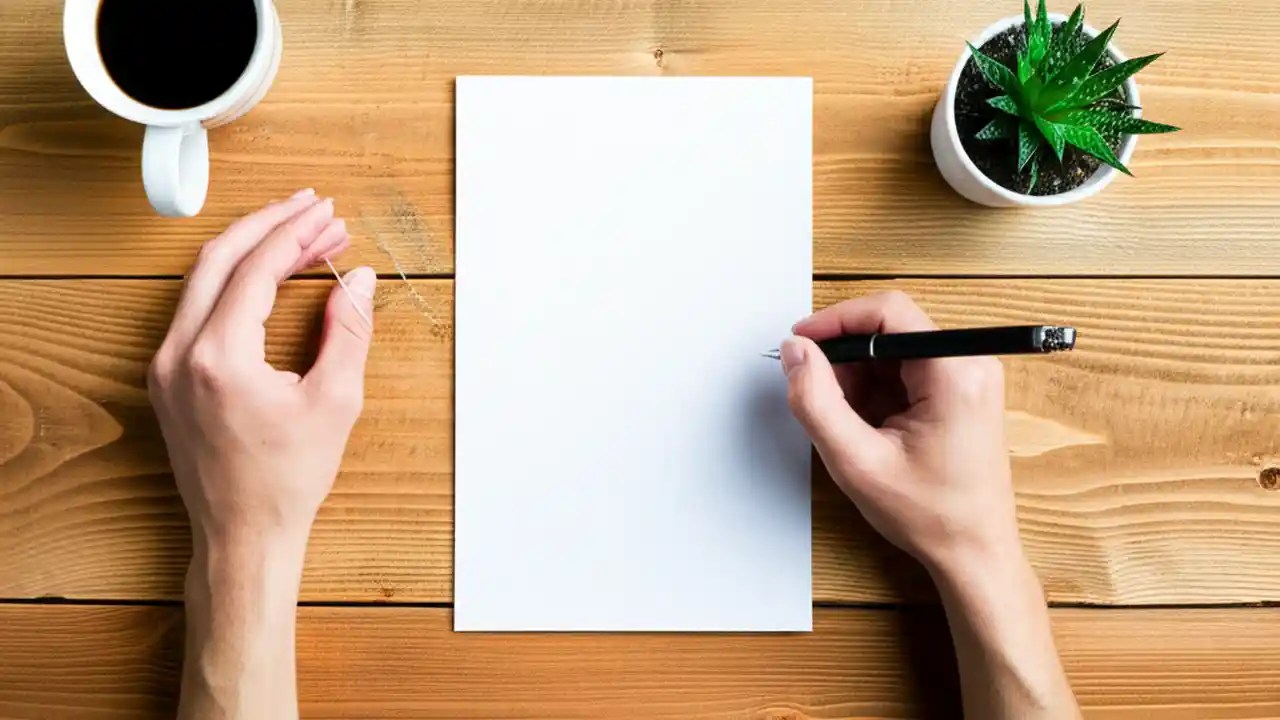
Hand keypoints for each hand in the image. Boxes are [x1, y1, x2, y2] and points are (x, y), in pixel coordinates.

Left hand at [148, 190, 376, 551]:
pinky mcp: (167, 377)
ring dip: (252, 250)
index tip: (327, 214)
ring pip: (202, 279)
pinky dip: (234, 282)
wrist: (244, 534)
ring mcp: (165, 364)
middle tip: (314, 209)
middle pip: (219, 258)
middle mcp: (178, 353)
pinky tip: (268, 276)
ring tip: (301, 236)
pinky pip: (196, 307)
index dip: (296, 233)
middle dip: (270, 225)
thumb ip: (348, 331)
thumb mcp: (334, 402)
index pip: (256, 268)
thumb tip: (359, 279)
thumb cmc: (288, 479)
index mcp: (218, 357)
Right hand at [780, 291, 1019, 576]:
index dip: (836, 320)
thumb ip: (816, 401)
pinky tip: (867, 426)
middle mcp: (970, 364)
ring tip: (848, 422)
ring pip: (894, 349)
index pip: (888, 312)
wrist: (975, 553)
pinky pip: (906, 369)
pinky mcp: (961, 390)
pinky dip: (876, 389)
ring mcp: (969, 376)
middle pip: (891, 328)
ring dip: (859, 375)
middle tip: (819, 394)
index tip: (801, 342)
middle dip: (846, 356)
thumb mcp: (856, 462)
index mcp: (955, 373)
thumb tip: (796, 352)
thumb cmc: (930, 515)